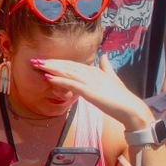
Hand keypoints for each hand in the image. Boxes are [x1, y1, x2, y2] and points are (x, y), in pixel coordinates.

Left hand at [33, 56, 153, 131]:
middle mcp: (91, 73)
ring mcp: (90, 82)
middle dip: (50, 62)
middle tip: (34, 60)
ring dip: (51, 68)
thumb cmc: (121, 97)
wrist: (131, 108)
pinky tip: (49, 78)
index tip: (45, 60)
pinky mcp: (90, 92)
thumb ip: (107, 68)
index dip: (58, 62)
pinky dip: (60, 80)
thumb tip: (104, 57)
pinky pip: (72, 84)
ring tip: (37, 65)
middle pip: (67, 65)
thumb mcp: (112, 79)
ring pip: (67, 72)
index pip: (72, 64)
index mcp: (95, 71)